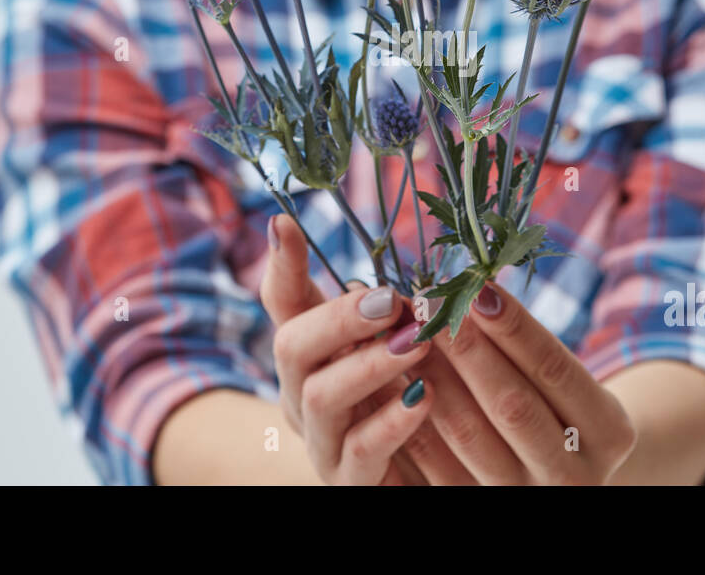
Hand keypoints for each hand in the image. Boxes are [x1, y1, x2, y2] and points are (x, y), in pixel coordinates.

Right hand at [260, 214, 468, 483]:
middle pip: (291, 346)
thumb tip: (376, 248)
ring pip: (320, 397)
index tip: (284, 224)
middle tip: (391, 301)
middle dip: (339, 318)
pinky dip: (392, 422)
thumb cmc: (400, 396)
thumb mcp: (388, 340)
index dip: (282, 264)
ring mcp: (321, 439)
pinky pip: (361, 451)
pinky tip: (423, 397)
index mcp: (310, 350)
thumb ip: (381, 301)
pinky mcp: (349, 479)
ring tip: (417, 344)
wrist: (415, 477)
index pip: (282, 300)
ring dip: (371, 365)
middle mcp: (302, 391)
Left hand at [414, 281, 637, 484]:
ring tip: (408, 333)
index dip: (516, 328)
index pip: (556, 370)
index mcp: (609, 433)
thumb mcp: (565, 383)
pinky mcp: (476, 511)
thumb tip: (468, 288)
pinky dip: (412, 416)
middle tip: (431, 303)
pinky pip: (435, 464)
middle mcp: (574, 476)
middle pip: (511, 404)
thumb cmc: (556, 408)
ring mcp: (527, 500)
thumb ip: (526, 347)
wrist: (556, 478)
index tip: (479, 288)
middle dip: (467, 347)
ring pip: (470, 434)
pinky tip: (397, 376)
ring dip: (433, 377)